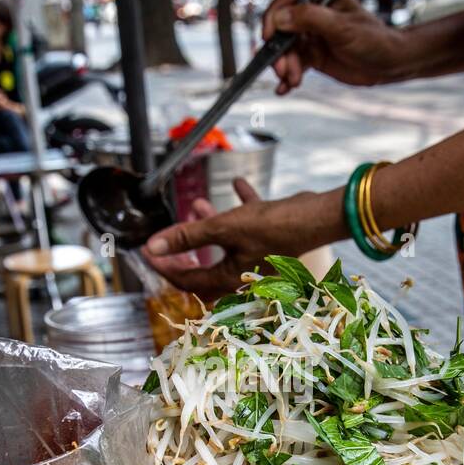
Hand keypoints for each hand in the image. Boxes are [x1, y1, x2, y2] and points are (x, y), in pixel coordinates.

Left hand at [141, 179, 341, 300]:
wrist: (317, 218)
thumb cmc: (274, 227)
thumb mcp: (224, 229)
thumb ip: (187, 238)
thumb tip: (153, 247)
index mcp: (228, 280)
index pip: (185, 280)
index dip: (162, 264)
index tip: (146, 249)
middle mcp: (241, 274)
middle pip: (203, 267)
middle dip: (184, 249)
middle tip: (167, 238)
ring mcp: (256, 257)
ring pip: (225, 245)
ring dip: (209, 225)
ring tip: (199, 204)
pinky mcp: (270, 239)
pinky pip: (250, 225)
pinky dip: (241, 207)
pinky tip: (238, 184)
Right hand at [262, 0, 409, 93]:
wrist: (388, 64)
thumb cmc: (373, 39)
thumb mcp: (341, 27)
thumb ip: (310, 19)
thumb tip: (280, 19)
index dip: (274, 16)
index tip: (269, 36)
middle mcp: (312, 13)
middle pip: (281, 27)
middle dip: (279, 50)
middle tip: (282, 68)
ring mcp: (311, 35)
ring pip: (285, 49)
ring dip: (284, 66)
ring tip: (292, 80)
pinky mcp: (313, 55)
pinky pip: (293, 64)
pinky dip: (287, 77)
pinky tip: (284, 88)